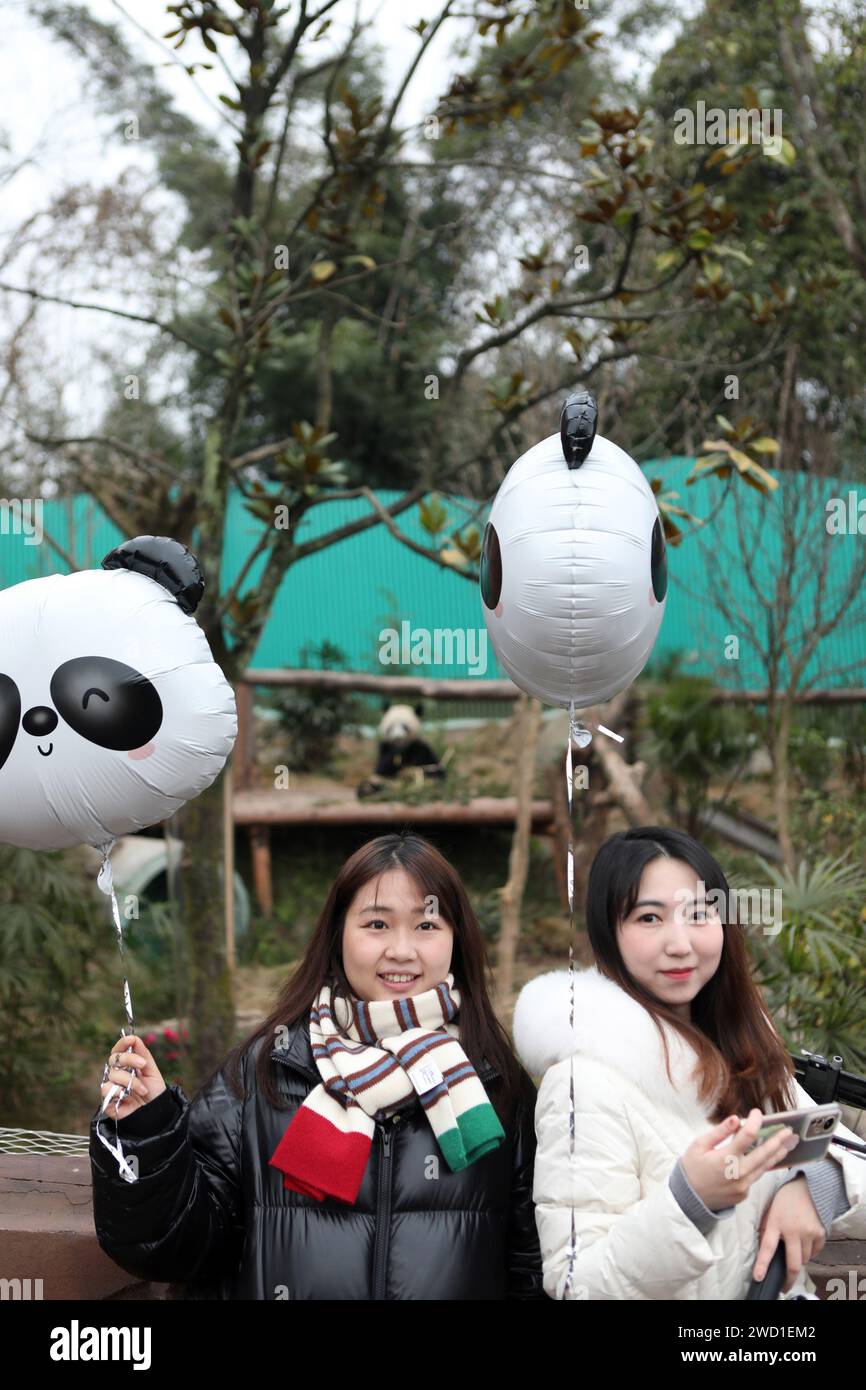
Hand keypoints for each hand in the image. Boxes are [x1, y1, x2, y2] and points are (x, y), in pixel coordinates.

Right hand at [100, 1033, 166, 1120]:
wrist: (155, 1112)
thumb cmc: (153, 1092)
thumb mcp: (152, 1071)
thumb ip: (143, 1055)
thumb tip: (134, 1038)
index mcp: (126, 1065)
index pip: (118, 1050)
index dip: (122, 1043)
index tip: (131, 1039)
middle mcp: (116, 1074)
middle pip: (114, 1058)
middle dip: (129, 1059)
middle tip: (143, 1065)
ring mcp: (111, 1086)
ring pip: (113, 1074)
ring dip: (131, 1081)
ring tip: (143, 1090)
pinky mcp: (107, 1100)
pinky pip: (106, 1089)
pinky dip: (119, 1091)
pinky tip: (128, 1097)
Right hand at [681, 1108, 798, 1211]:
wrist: (689, 1198)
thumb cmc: (692, 1168)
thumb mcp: (699, 1145)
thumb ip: (719, 1132)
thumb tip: (736, 1119)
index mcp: (726, 1158)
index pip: (748, 1135)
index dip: (755, 1122)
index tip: (757, 1113)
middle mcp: (739, 1173)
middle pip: (764, 1153)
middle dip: (777, 1140)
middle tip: (788, 1131)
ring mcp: (743, 1186)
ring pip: (764, 1167)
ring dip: (776, 1154)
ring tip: (787, 1144)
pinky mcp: (744, 1194)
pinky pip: (756, 1177)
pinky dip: (763, 1166)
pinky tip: (768, 1158)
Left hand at [753, 1176, 825, 1291]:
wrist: (807, 1187)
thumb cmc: (785, 1199)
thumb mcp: (771, 1210)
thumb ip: (767, 1229)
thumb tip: (764, 1250)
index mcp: (776, 1222)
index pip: (767, 1247)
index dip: (762, 1264)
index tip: (758, 1277)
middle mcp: (793, 1230)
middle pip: (793, 1263)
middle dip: (789, 1278)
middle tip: (785, 1285)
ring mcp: (808, 1232)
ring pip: (804, 1259)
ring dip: (799, 1258)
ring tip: (795, 1244)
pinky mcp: (820, 1233)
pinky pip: (815, 1252)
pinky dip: (810, 1252)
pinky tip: (805, 1239)